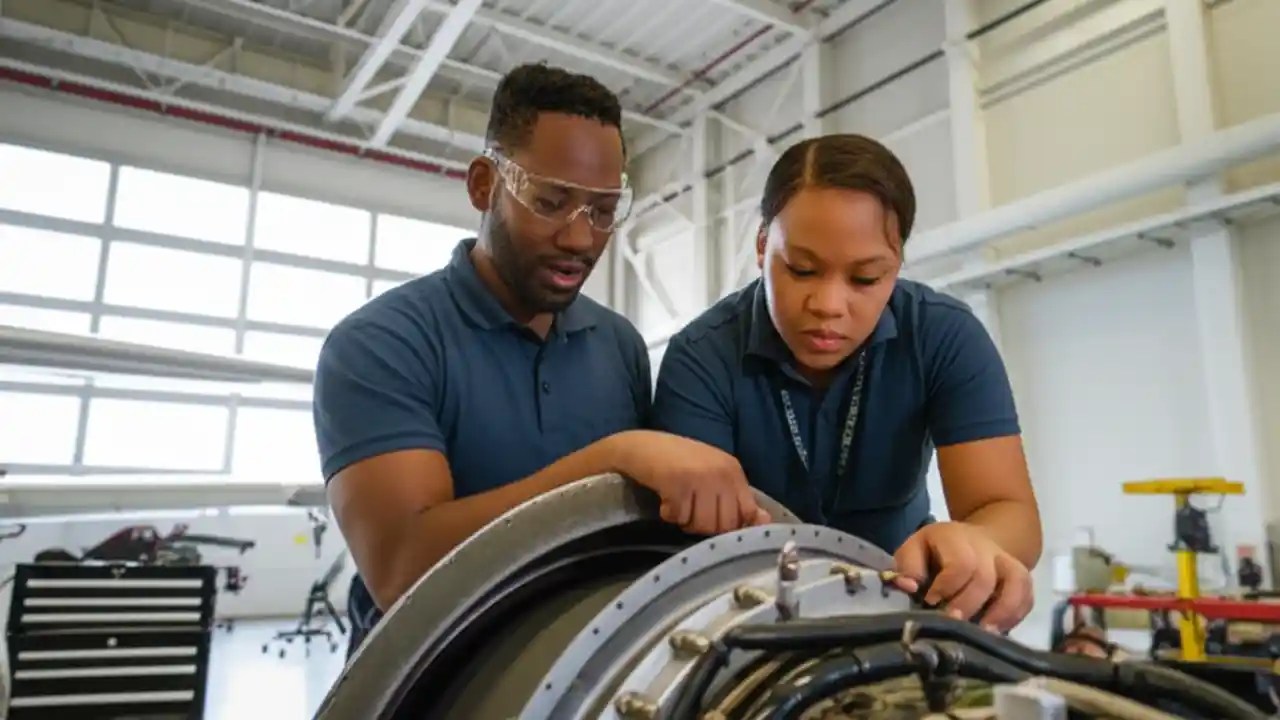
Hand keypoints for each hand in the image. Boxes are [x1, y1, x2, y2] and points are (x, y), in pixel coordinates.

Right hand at [609, 430, 771, 535]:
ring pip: (701, 525)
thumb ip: (736, 498)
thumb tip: (764, 521)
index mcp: (733, 471)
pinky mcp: (677, 483)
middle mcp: (721, 473)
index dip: (732, 526)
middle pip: (724, 524)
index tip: (715, 524)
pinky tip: (664, 499)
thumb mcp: (713, 475)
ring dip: (685, 521)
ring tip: (677, 504)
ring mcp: (700, 477)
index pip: (747, 513)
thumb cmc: (677, 462)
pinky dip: (668, 514)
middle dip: (705, 526)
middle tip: (690, 511)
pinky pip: (678, 517)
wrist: (642, 446)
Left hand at [890, 521, 1032, 632]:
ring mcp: (1006, 562)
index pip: (960, 561)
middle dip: (970, 603)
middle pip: (986, 576)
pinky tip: (999, 632)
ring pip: (1017, 582)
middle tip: (955, 624)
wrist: (971, 540)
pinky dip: (1016, 615)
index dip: (948, 585)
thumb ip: (907, 567)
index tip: (931, 602)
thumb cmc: (933, 552)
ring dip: (1002, 611)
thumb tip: (909, 587)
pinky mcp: (1020, 578)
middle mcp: (985, 547)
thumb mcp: (912, 550)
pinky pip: (1028, 595)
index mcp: (954, 537)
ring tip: (984, 634)